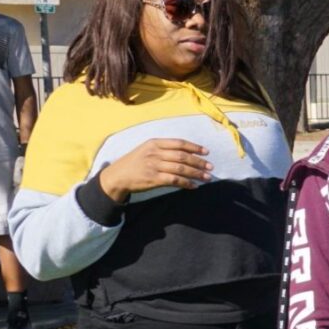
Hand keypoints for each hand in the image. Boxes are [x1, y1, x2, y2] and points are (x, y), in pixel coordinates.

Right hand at [97, 138, 211, 201]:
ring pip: (181, 168)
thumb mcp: (146, 149)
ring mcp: (154, 166)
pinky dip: (186, 183)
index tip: (206, 152)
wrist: (117, 176)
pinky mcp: (153, 178)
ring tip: (207, 177)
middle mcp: (155, 153)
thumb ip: (164, 149)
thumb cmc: (135, 162)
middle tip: (211, 167)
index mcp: (154, 143)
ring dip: (196, 173)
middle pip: (182, 156)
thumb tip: (187, 153)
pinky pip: (174, 180)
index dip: (195, 147)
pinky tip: (194, 186)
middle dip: (199, 162)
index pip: (179, 143)